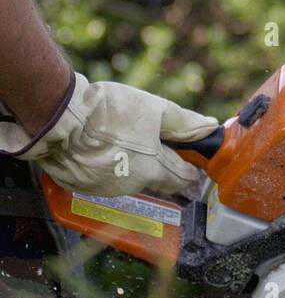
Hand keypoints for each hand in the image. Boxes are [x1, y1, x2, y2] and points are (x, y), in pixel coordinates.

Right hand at [0, 71, 218, 197]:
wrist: (60, 120)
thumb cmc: (109, 112)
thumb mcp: (154, 109)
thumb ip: (184, 123)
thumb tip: (210, 128)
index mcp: (153, 169)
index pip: (181, 177)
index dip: (191, 170)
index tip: (194, 165)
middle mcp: (131, 185)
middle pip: (155, 179)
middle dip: (160, 166)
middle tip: (157, 147)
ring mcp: (105, 188)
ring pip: (127, 177)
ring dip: (130, 164)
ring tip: (122, 139)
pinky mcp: (82, 185)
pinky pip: (102, 177)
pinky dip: (105, 165)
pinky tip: (100, 146)